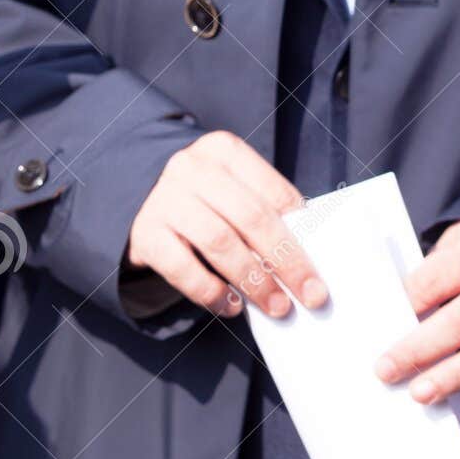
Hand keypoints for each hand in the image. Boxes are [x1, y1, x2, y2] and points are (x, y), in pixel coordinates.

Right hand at [126, 131, 327, 317]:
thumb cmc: (206, 199)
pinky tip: (232, 307)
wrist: (138, 199)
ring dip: (254, 281)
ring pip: (220, 243)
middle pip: (253, 219)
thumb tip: (305, 261)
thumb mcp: (234, 190)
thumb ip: (265, 212)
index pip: (274, 192)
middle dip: (287, 262)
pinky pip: (182, 268)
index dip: (302, 231)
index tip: (321, 265)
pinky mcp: (145, 233)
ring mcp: (164, 199)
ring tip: (277, 306)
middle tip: (312, 295)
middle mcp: (192, 169)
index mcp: (225, 151)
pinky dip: (211, 291)